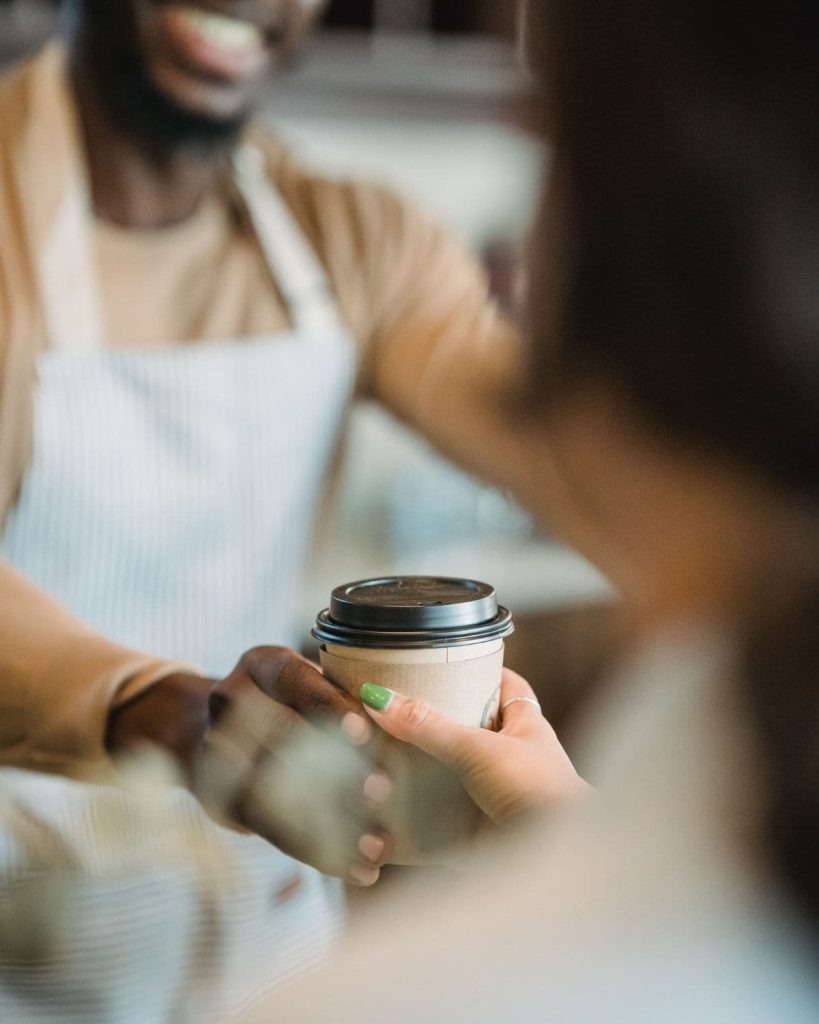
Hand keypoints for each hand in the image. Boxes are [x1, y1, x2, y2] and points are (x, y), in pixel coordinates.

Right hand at [109, 648, 389, 884]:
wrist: (205, 726)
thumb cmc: (293, 702)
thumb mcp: (312, 682)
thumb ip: (348, 697)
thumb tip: (400, 714)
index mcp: (261, 664)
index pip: (296, 681)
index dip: (330, 705)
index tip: (366, 731)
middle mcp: (230, 701)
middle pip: (283, 736)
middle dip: (334, 766)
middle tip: (383, 793)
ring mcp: (216, 751)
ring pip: (275, 791)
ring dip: (329, 823)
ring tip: (377, 848)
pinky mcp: (220, 801)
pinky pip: (270, 830)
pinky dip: (316, 852)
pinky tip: (356, 869)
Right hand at [359, 669, 589, 826]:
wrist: (559, 858)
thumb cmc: (538, 792)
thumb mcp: (479, 748)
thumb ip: (428, 726)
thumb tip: (379, 699)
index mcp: (523, 726)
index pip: (504, 685)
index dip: (479, 670)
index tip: (446, 661)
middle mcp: (507, 759)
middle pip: (464, 731)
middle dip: (425, 729)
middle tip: (385, 717)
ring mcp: (490, 798)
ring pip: (441, 780)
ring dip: (405, 780)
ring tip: (370, 772)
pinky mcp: (473, 837)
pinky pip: (431, 829)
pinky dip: (405, 828)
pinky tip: (377, 824)